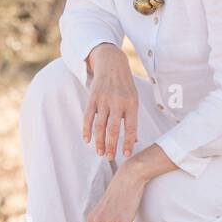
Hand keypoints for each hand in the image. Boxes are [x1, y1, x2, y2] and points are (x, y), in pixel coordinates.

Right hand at [83, 43, 138, 157]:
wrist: (112, 63)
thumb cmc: (125, 85)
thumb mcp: (134, 99)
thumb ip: (132, 119)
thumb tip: (134, 141)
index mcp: (131, 104)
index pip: (130, 127)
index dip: (128, 142)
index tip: (125, 154)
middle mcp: (117, 102)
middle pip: (113, 129)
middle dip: (111, 146)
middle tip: (110, 158)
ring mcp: (104, 100)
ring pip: (100, 126)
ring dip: (99, 141)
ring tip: (100, 153)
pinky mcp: (92, 98)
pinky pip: (88, 117)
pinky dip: (87, 129)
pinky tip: (87, 140)